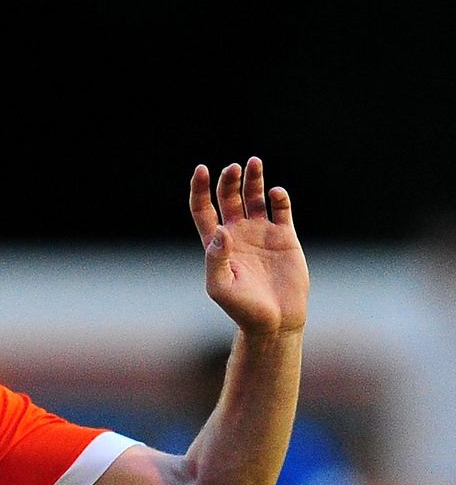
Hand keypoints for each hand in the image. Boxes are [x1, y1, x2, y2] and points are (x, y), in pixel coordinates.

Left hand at [189, 158, 308, 334]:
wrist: (275, 321)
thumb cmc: (242, 308)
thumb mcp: (220, 287)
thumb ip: (216, 259)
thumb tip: (221, 231)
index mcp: (216, 243)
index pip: (203, 209)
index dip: (199, 189)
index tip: (201, 170)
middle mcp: (237, 233)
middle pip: (228, 197)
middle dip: (228, 181)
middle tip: (233, 168)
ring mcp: (261, 233)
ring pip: (254, 197)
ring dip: (253, 179)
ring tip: (254, 162)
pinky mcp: (285, 237)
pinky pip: (281, 210)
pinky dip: (278, 198)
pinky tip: (275, 193)